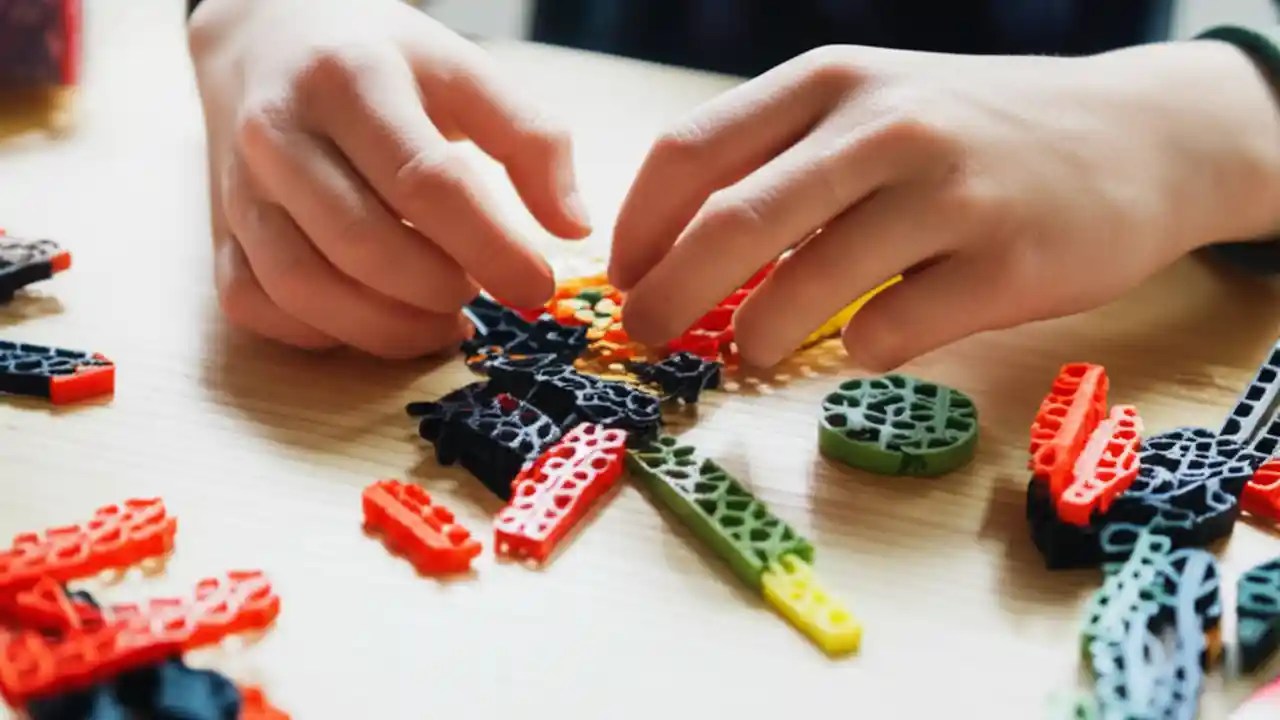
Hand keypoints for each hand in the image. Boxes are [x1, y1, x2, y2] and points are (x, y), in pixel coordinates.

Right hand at [189, 0, 588, 357]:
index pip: (425, 182)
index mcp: (351, 79)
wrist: (264, 36)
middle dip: (438, 290)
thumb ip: (531, 139)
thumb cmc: (379, 59)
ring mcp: (239, 188)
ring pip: (304, 287)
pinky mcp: (219, 233)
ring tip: (443, 319)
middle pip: (361, 243)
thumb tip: (573, 228)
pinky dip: (324, 333)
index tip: (538, 286)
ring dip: (386, 327)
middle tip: (481, 293)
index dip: (490, 247)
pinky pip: (260, 307)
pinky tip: (376, 320)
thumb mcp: (462, 69)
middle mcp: (279, 133)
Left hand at [611, 41, 1279, 368]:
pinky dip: (856, 353)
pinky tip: (864, 343)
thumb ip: (783, 159)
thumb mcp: (874, 106)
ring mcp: (948, 192)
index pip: (690, 152)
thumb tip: (678, 250)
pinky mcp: (1006, 264)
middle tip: (645, 337)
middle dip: (666, 295)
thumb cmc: (976, 130)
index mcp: (831, 80)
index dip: (636, 228)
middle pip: (729, 222)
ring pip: (804, 287)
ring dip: (755, 337)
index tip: (623, 277)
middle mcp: (884, 126)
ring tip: (750, 352)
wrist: (1139, 134)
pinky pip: (891, 333)